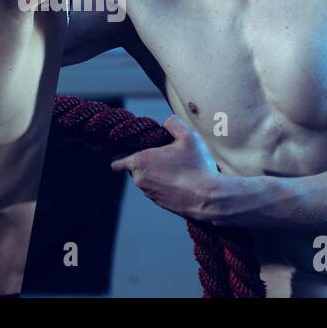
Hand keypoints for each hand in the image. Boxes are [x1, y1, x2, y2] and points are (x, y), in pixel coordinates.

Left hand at [110, 116, 225, 220]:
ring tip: (177, 168)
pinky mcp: (160, 204)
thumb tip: (166, 123)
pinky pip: (157, 190)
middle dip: (145, 162)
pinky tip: (181, 180)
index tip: (131, 150)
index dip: (121, 155)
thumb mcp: (189, 136)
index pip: (117, 161)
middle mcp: (140, 179)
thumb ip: (173, 123)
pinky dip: (164, 185)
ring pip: (147, 179)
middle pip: (134, 168)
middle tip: (165, 155)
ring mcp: (150, 193)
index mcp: (141, 161)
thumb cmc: (197, 166)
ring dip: (156, 174)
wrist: (209, 198)